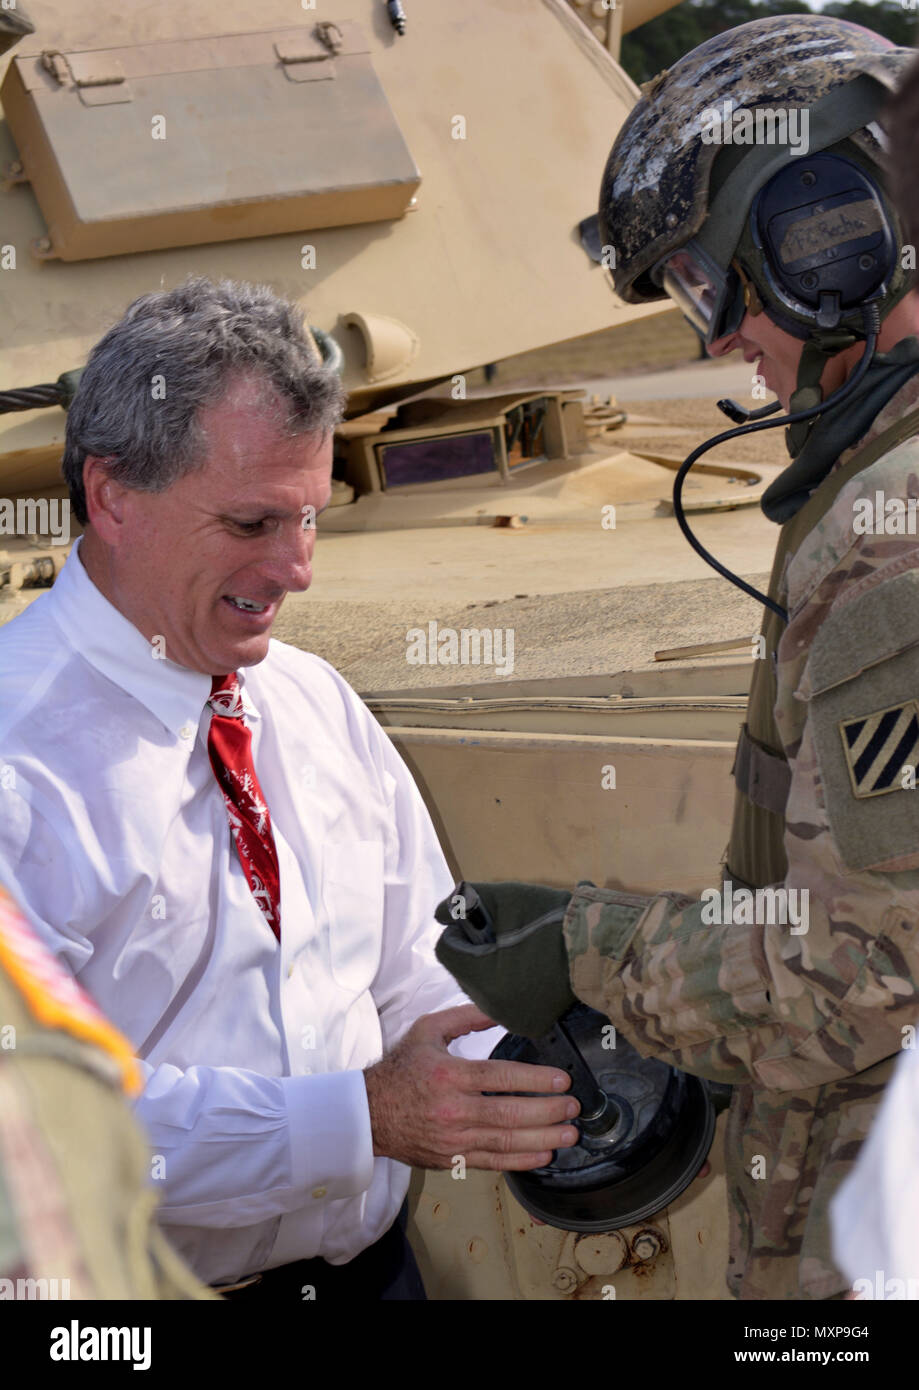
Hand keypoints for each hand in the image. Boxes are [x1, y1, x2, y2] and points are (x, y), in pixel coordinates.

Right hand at [364, 1004, 580, 1170]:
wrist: (369, 1113)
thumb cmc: (402, 1069)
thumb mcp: (429, 1031)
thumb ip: (466, 1017)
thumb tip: (501, 1008)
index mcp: (448, 1074)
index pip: (500, 1077)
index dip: (535, 1080)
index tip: (562, 1080)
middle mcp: (452, 1109)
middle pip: (508, 1113)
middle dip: (547, 1111)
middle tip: (573, 1106)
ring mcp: (452, 1138)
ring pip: (505, 1141)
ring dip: (542, 1138)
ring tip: (569, 1132)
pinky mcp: (452, 1158)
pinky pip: (492, 1162)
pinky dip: (521, 1160)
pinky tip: (543, 1154)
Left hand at [434, 880, 575, 1037]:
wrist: (597, 947)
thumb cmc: (549, 919)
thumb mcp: (503, 898)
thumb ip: (463, 903)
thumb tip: (441, 915)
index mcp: (481, 975)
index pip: (447, 951)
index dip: (461, 933)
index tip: (483, 925)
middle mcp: (491, 1004)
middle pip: (463, 973)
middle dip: (474, 955)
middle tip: (504, 938)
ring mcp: (511, 1018)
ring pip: (483, 990)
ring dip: (491, 972)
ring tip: (519, 954)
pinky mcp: (529, 1025)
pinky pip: (505, 1004)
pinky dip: (509, 988)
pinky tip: (528, 972)